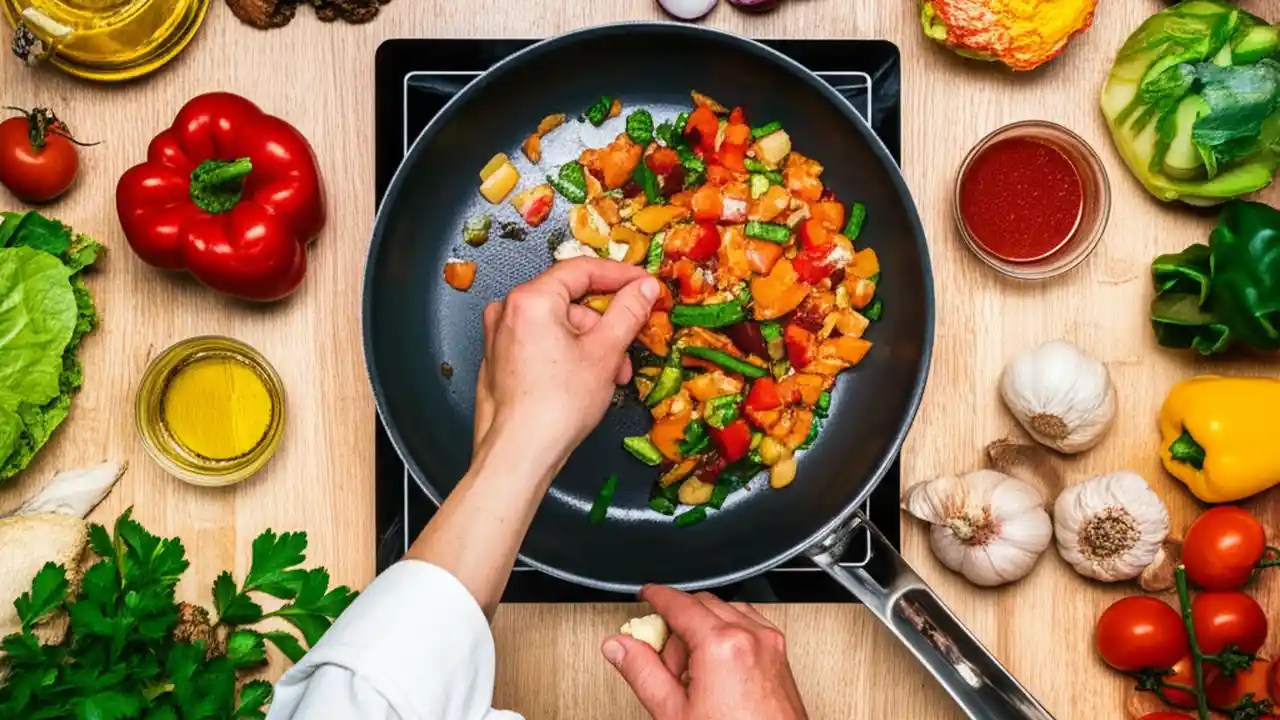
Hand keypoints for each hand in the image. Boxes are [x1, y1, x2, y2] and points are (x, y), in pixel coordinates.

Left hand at [474, 257, 658, 469]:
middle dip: (605, 324)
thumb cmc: (558, 405)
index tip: (645, 284)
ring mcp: (498, 337)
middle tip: (630, 346)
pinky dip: (567, 354)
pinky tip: (584, 382)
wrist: (518, 455)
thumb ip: (628, 312)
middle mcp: (507, 311)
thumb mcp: (605, 352)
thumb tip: (644, 288)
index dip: (620, 276)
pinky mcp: (498, 361)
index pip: (582, 270)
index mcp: (530, 299)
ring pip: (557, 325)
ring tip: (610, 377)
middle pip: (569, 301)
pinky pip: (540, 343)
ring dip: (590, 345)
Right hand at [602, 585, 807, 719]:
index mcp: (722, 645)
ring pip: (726, 611)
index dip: (656, 597)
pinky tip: (715, 666)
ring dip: (703, 628)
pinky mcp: (779, 655)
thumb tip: (619, 647)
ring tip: (689, 671)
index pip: (680, 604)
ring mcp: (769, 644)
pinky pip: (749, 624)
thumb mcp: (674, 713)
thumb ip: (642, 672)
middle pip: (702, 604)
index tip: (646, 596)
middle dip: (677, 623)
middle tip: (660, 655)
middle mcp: (751, 637)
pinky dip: (728, 633)